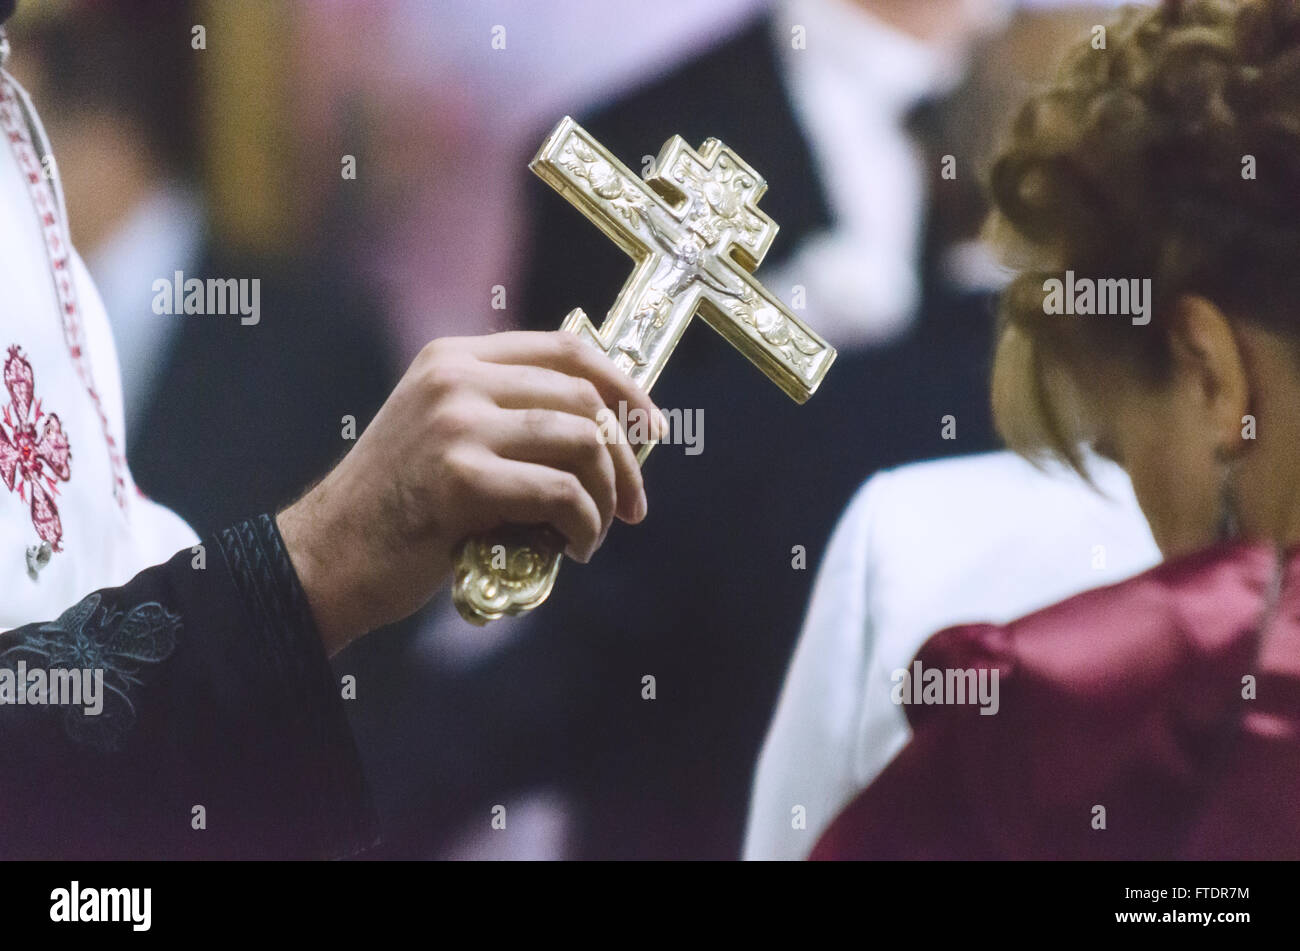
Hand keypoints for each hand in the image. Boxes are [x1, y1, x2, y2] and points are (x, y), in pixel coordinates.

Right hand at [277, 331, 665, 653]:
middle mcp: (456, 379)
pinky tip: (572, 549)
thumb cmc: (397, 510)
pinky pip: (561, 493)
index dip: (623, 386)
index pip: (566, 349)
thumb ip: (508, 418)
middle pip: (584, 397)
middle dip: (624, 458)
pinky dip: (583, 526)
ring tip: (592, 534)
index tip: (651, 428)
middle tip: (631, 506)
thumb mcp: (445, 436)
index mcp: (455, 359)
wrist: (327, 558)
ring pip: (581, 442)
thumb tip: (606, 433)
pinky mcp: (460, 478)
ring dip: (605, 496)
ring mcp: (456, 424)